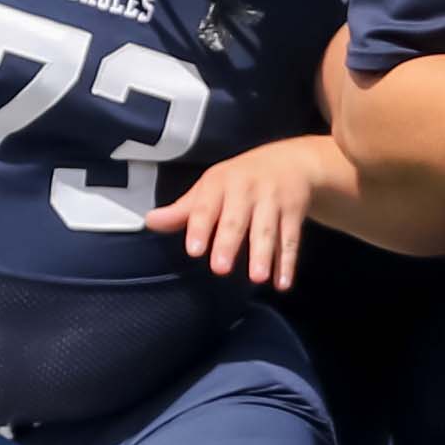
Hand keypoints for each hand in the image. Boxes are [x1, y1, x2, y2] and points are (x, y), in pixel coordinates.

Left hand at [157, 139, 330, 286]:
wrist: (291, 161)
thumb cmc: (240, 180)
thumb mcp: (211, 188)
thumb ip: (182, 210)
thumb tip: (150, 221)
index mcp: (221, 183)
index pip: (207, 206)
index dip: (200, 227)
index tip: (194, 250)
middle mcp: (247, 190)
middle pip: (237, 219)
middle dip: (229, 243)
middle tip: (220, 268)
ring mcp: (273, 201)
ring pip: (267, 230)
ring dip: (263, 254)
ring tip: (257, 278)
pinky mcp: (294, 213)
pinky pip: (291, 240)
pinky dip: (288, 262)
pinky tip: (282, 283)